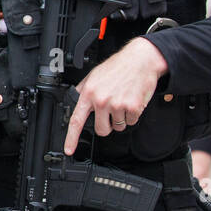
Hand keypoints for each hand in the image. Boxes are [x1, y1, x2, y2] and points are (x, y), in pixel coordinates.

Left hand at [65, 38, 166, 154]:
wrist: (141, 60)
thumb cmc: (118, 66)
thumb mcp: (94, 76)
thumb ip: (84, 90)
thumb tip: (75, 101)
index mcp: (89, 93)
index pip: (76, 120)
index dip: (71, 138)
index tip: (69, 150)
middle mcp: (102, 100)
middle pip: (102, 129)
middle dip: (107, 125)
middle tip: (111, 112)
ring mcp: (118, 105)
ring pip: (118, 126)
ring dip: (121, 118)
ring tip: (123, 100)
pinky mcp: (133, 107)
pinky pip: (132, 121)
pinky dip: (133, 114)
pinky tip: (132, 100)